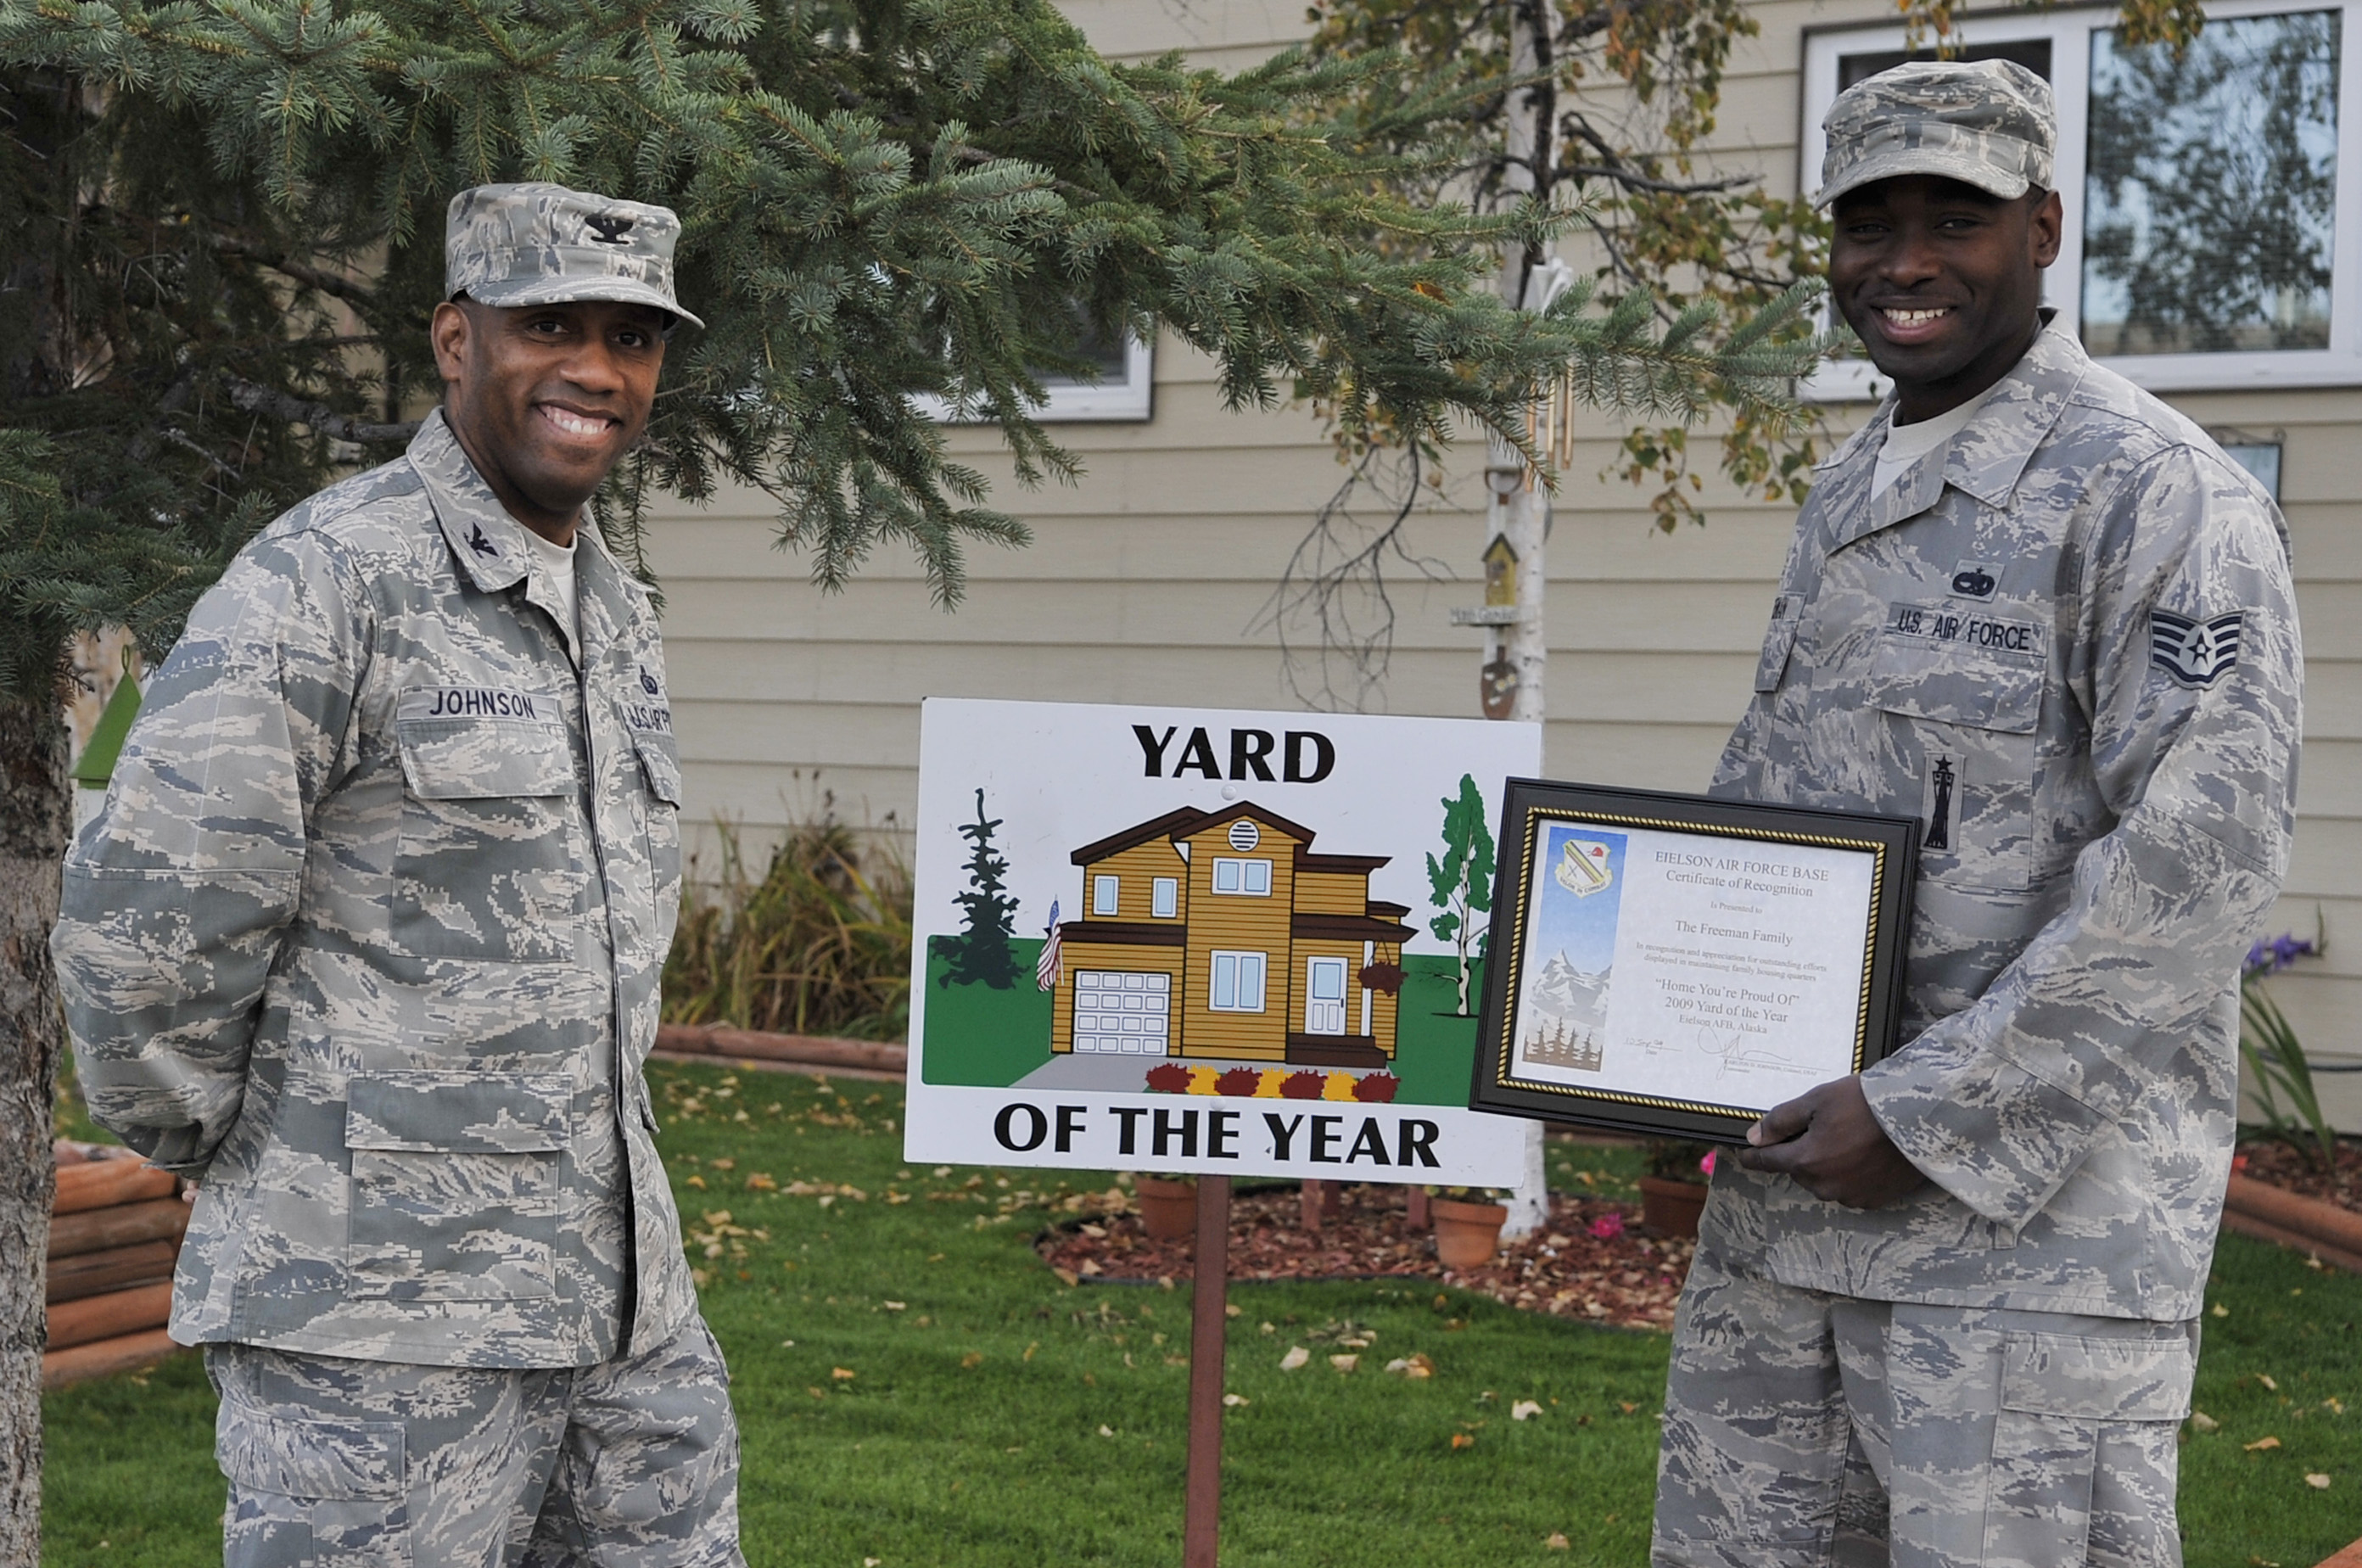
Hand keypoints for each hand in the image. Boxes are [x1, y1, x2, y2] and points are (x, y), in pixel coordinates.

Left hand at [1735, 1076, 1926, 1208]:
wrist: (1918, 1118)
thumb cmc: (1865, 1104)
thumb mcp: (1816, 1101)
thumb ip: (1781, 1121)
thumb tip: (1755, 1138)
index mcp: (1806, 1162)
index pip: (1768, 1162)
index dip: (1754, 1156)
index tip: (1745, 1155)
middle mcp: (1825, 1186)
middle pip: (1799, 1170)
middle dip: (1801, 1153)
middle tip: (1820, 1128)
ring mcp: (1851, 1197)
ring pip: (1825, 1181)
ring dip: (1826, 1165)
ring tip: (1848, 1139)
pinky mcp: (1875, 1200)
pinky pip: (1850, 1189)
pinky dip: (1850, 1174)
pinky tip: (1865, 1155)